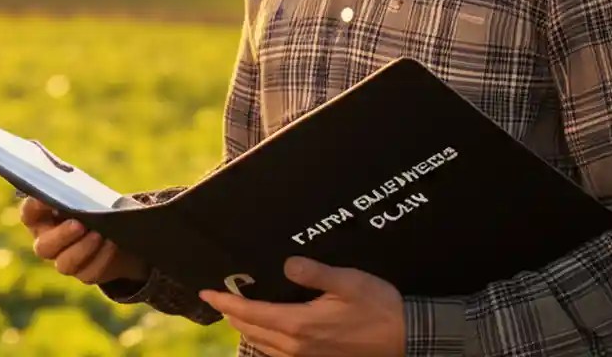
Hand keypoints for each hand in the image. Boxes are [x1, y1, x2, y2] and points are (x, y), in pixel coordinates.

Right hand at [19, 197, 148, 284]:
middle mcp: (48, 242)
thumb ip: (78, 194)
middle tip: (79, 225)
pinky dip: (102, 257)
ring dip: (83, 248)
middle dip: (61, 236)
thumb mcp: (87, 195)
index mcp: (42, 218)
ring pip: (64, 263)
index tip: (46, 198)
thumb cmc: (96, 205)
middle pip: (43, 246)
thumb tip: (79, 195)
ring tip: (99, 234)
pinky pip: (89, 272)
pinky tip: (111, 244)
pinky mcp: (84, 273)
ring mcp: (64, 260)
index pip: (29, 212)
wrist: (119, 231)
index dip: (34, 206)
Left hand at [199, 256, 405, 356]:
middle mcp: (296, 346)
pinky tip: (266, 333)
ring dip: (246, 328)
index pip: (251, 312)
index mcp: (299, 325)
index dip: (226, 302)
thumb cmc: (378, 307)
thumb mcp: (348, 282)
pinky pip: (278, 355)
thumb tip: (286, 264)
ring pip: (263, 345)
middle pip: (251, 330)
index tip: (207, 292)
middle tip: (219, 298)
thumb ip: (314, 273)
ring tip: (237, 313)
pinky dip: (264, 341)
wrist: (404, 339)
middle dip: (232, 314)